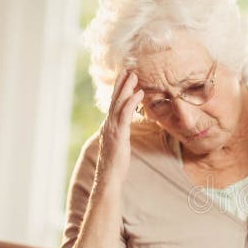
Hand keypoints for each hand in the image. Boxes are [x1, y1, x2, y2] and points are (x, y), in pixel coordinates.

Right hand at [95, 70, 143, 184]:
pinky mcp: (119, 134)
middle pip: (114, 99)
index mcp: (108, 126)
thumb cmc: (116, 164)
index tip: (124, 78)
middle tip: (128, 69)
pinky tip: (139, 93)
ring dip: (127, 88)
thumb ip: (120, 134)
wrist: (110, 177)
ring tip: (134, 75)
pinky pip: (125, 114)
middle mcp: (108, 124)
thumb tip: (124, 129)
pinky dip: (132, 101)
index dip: (119, 90)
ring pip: (119, 103)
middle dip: (121, 83)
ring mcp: (112, 128)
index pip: (113, 104)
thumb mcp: (119, 145)